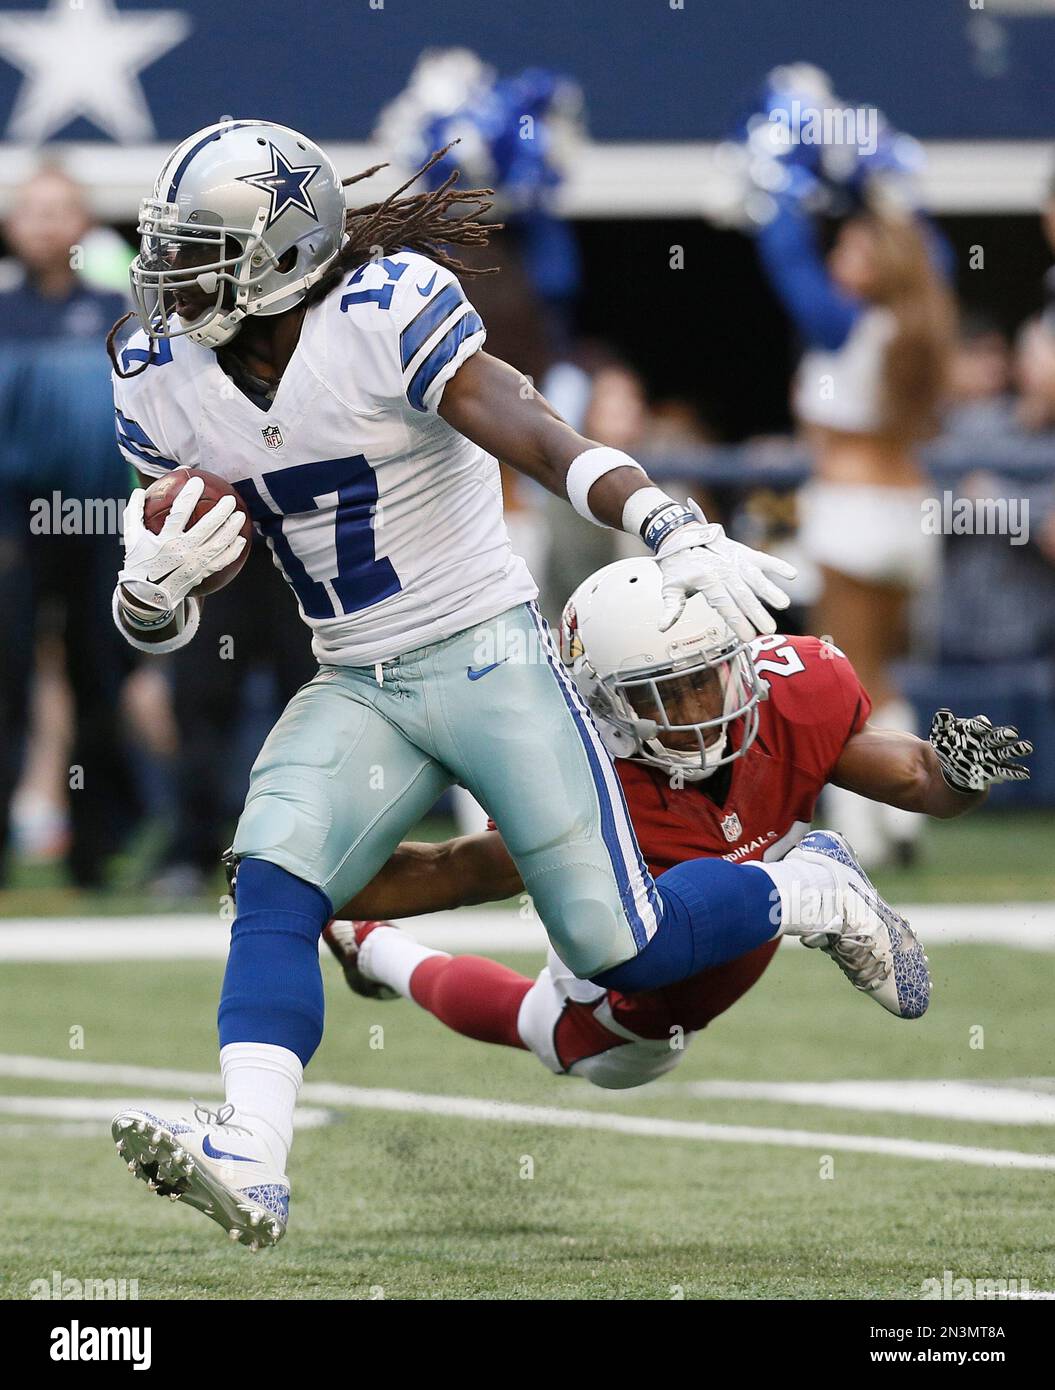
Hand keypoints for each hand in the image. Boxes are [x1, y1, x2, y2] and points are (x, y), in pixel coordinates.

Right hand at [118, 476, 246, 617]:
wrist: (147, 596)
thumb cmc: (139, 562)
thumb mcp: (131, 537)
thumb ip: (135, 513)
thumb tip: (138, 490)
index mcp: (165, 540)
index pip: (180, 512)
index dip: (189, 495)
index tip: (197, 480)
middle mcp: (182, 551)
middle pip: (207, 528)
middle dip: (220, 511)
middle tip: (229, 499)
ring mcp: (194, 564)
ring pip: (219, 544)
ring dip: (231, 529)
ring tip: (240, 516)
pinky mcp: (202, 573)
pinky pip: (222, 561)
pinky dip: (233, 551)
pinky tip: (241, 540)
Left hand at [656, 503, 795, 638]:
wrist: (681, 535)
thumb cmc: (677, 567)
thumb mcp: (669, 587)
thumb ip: (671, 607)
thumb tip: (662, 627)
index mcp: (705, 580)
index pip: (723, 605)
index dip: (737, 622)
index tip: (748, 638)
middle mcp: (722, 570)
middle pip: (742, 595)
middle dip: (756, 613)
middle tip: (769, 630)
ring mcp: (735, 560)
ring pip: (755, 577)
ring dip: (769, 590)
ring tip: (783, 604)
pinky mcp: (743, 553)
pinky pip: (762, 559)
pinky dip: (776, 565)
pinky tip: (792, 574)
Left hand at [929, 709, 1032, 793]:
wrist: (951, 767)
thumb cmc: (946, 746)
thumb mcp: (939, 736)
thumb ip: (941, 724)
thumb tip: (943, 713)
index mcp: (971, 730)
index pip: (978, 725)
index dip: (980, 725)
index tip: (984, 728)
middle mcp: (985, 741)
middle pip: (995, 737)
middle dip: (1003, 735)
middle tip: (1012, 733)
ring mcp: (991, 755)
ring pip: (1004, 752)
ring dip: (1014, 750)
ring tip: (1026, 747)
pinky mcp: (993, 770)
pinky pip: (1005, 770)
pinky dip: (1014, 772)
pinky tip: (1024, 773)